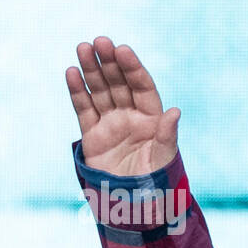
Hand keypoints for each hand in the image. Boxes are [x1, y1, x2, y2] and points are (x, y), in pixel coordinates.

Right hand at [65, 36, 179, 176]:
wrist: (133, 206)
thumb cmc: (156, 183)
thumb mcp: (164, 159)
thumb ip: (167, 135)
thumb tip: (175, 111)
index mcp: (152, 119)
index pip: (142, 87)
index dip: (133, 68)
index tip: (123, 50)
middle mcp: (131, 117)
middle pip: (119, 84)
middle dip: (110, 63)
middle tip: (100, 41)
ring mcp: (111, 124)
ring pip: (100, 91)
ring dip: (91, 70)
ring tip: (83, 48)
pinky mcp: (92, 135)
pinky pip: (83, 108)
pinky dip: (77, 90)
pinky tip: (71, 72)